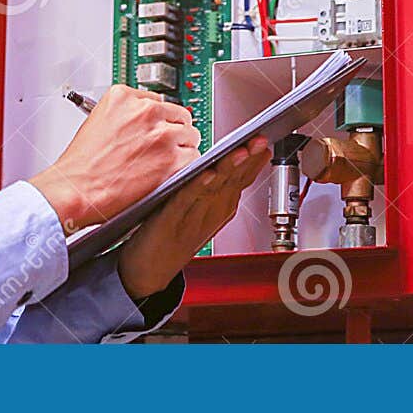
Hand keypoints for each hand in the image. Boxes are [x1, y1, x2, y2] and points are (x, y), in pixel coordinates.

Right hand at [29, 86, 200, 231]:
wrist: (75, 190)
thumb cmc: (81, 165)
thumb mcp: (97, 121)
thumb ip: (125, 115)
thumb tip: (145, 121)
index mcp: (124, 97)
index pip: (159, 101)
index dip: (160, 119)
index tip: (158, 129)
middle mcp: (145, 111)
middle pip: (179, 115)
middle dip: (174, 131)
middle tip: (163, 149)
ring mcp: (161, 134)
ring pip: (190, 135)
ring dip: (182, 148)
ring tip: (165, 163)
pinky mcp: (171, 160)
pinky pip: (194, 157)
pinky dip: (185, 166)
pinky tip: (170, 174)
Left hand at [117, 136, 270, 298]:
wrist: (148, 273)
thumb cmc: (173, 238)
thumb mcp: (202, 210)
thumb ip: (216, 186)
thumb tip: (231, 157)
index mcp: (221, 207)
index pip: (242, 177)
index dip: (254, 158)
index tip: (264, 139)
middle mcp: (211, 212)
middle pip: (232, 180)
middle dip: (247, 158)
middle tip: (259, 141)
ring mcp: (192, 217)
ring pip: (214, 188)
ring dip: (228, 169)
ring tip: (240, 152)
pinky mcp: (169, 221)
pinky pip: (186, 200)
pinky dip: (197, 187)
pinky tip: (207, 174)